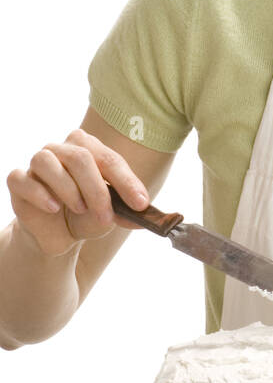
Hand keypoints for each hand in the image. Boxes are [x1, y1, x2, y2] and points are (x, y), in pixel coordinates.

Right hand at [7, 129, 149, 257]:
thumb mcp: (110, 214)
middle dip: (97, 190)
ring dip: (68, 188)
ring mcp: (37, 163)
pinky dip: (40, 193)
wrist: (59, 233)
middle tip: (106, 216)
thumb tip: (144, 212)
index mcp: (88, 148)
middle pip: (79, 157)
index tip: (140, 204)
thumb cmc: (87, 214)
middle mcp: (61, 149)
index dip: (127, 182)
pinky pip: (22, 179)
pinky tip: (54, 208)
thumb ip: (125, 211)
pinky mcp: (17, 181)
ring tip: (80, 209)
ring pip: (47, 161)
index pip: (109, 159)